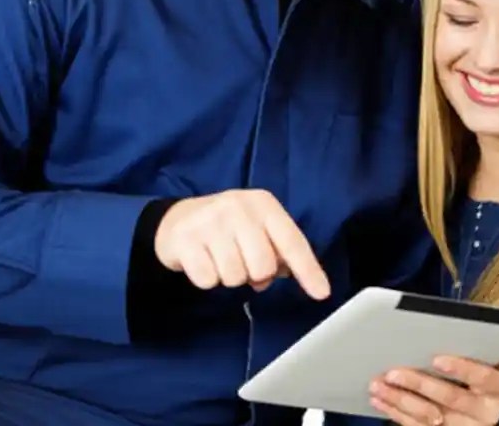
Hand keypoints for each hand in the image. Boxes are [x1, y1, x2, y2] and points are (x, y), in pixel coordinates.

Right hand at [154, 189, 329, 299]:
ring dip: (229, 277)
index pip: (292, 241)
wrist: (178, 219)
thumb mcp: (257, 229)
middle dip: (254, 274)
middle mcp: (237, 207)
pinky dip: (206, 279)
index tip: (321, 293)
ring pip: (235, 277)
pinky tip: (202, 261)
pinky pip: (208, 280)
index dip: (308, 270)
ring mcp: (209, 221)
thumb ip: (278, 251)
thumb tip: (286, 274)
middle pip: (263, 267)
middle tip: (242, 263)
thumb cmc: (228, 228)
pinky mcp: (185, 239)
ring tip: (220, 259)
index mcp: (263, 204)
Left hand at [368, 350, 498, 424]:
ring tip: (378, 383)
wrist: (473, 414)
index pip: (486, 378)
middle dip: (419, 383)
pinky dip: (394, 411)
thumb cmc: (477, 377)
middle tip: (393, 371)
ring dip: (400, 399)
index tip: (437, 358)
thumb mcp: (489, 365)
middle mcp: (486, 413)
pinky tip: (379, 398)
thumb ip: (496, 353)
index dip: (463, 368)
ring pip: (430, 416)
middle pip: (452, 398)